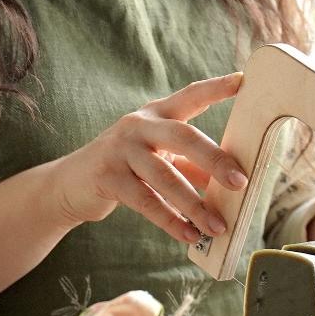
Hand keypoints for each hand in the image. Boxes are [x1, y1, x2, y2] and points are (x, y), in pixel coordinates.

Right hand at [44, 73, 249, 243]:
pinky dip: (171, 221)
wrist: (72, 183)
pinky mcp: (108, 177)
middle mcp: (139, 125)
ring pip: (165, 177)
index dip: (216, 88)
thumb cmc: (126, 167)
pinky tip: (189, 235)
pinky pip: (146, 201)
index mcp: (156, 114)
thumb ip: (191, 165)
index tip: (242, 80)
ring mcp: (121, 149)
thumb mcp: (158, 158)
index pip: (190, 95)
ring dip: (195, 205)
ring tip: (217, 226)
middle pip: (183, 136)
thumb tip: (231, 183)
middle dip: (214, 159)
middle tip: (240, 181)